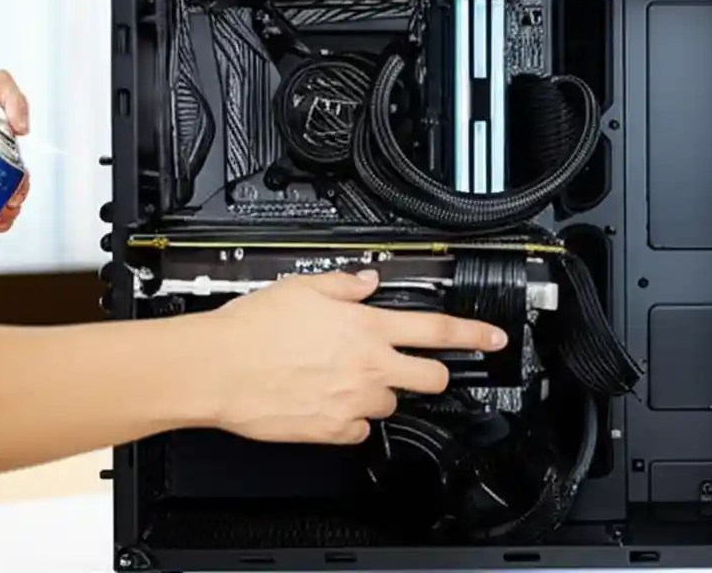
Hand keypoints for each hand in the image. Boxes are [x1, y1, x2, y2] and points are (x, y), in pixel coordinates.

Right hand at [195, 270, 507, 443]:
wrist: (218, 368)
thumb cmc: (252, 327)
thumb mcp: (301, 286)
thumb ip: (343, 285)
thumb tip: (366, 282)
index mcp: (366, 327)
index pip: (437, 330)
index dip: (474, 334)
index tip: (494, 338)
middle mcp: (369, 366)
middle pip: (430, 377)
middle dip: (429, 373)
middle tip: (410, 367)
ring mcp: (354, 402)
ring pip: (390, 403)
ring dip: (375, 392)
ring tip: (338, 378)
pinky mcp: (334, 431)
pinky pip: (357, 430)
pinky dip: (347, 419)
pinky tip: (322, 401)